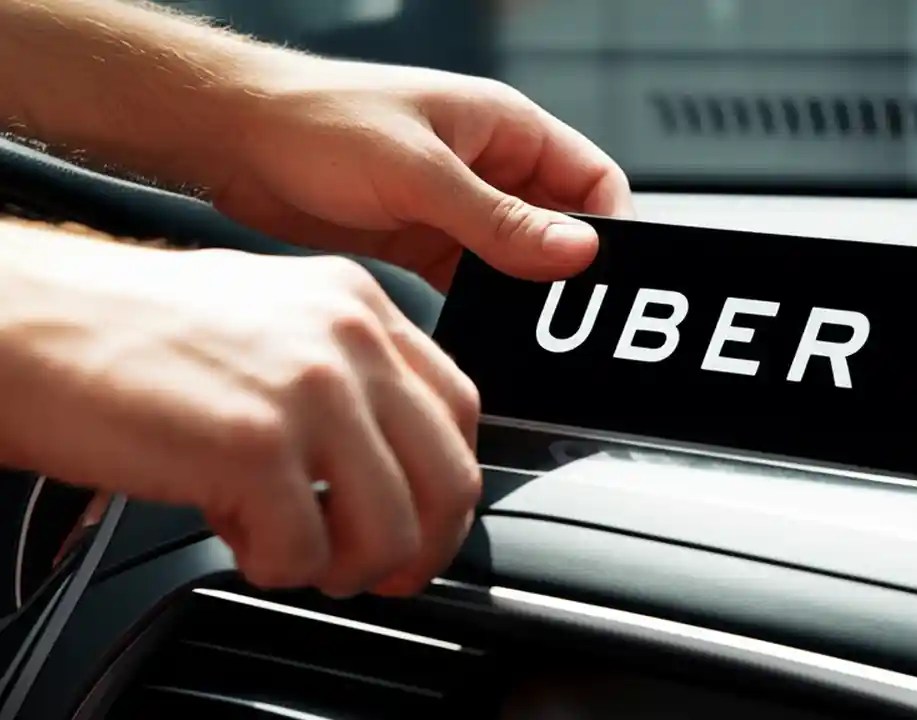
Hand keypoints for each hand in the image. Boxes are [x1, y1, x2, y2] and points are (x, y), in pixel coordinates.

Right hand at [0, 231, 478, 596]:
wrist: (28, 324)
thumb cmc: (130, 332)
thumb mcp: (272, 319)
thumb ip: (345, 376)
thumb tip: (393, 465)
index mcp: (361, 304)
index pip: (460, 410)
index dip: (449, 485)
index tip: (425, 523)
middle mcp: (350, 339)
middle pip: (449, 478)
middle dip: (422, 549)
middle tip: (382, 574)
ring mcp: (309, 390)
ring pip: (393, 529)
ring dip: (350, 568)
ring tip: (296, 557)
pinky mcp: (255, 446)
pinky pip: (307, 553)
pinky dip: (276, 568)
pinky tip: (237, 538)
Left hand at [211, 56, 633, 290]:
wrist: (234, 139)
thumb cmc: (319, 122)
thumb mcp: (420, 175)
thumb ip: (501, 220)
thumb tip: (577, 251)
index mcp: (505, 127)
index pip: (592, 179)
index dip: (610, 228)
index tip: (605, 279)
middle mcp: (490, 166)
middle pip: (560, 224)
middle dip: (566, 268)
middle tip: (568, 317)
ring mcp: (457, 205)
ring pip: (517, 257)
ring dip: (521, 290)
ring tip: (524, 327)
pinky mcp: (424, 239)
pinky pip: (474, 277)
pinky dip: (483, 303)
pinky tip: (482, 328)